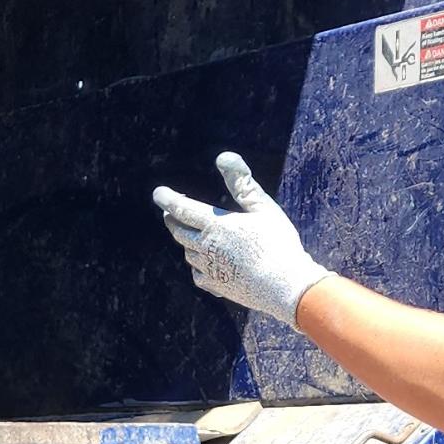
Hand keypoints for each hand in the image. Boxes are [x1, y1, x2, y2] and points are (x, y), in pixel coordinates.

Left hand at [152, 152, 325, 327]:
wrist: (285, 287)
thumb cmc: (278, 243)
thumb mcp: (263, 207)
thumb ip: (242, 182)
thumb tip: (223, 156)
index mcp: (215, 225)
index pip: (182, 209)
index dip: (168, 199)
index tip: (158, 193)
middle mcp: (206, 247)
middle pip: (179, 232)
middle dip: (173, 219)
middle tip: (170, 212)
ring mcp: (209, 269)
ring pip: (187, 253)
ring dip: (186, 241)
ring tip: (191, 235)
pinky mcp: (216, 287)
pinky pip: (198, 275)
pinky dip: (197, 266)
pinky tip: (205, 265)